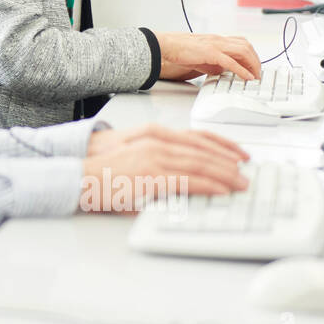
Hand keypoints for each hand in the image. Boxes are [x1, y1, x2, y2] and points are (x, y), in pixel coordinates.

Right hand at [81, 123, 248, 211]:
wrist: (77, 176)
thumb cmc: (102, 170)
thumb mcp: (134, 157)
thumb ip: (158, 161)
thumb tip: (182, 176)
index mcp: (154, 134)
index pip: (197, 136)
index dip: (221, 144)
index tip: (238, 153)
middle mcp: (157, 141)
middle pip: (203, 149)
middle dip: (228, 161)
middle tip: (246, 172)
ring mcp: (154, 157)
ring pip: (200, 163)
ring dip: (225, 174)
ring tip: (240, 183)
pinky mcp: (151, 175)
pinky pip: (188, 180)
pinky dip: (209, 185)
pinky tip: (221, 190)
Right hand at [155, 32, 260, 81]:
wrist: (167, 45)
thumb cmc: (181, 50)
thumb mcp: (202, 57)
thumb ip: (215, 63)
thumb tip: (224, 71)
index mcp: (218, 40)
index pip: (242, 44)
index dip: (252, 55)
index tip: (255, 67)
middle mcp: (219, 40)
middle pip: (247, 46)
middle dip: (256, 61)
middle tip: (258, 73)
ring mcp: (216, 45)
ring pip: (243, 51)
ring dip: (253, 64)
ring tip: (255, 76)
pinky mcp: (210, 53)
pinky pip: (231, 62)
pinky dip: (242, 70)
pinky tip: (247, 77)